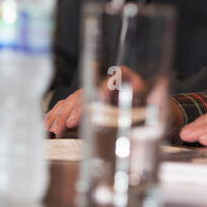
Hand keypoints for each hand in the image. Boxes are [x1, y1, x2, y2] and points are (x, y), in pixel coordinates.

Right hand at [44, 68, 183, 139]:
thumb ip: (156, 100)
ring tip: (55, 131)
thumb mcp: (159, 106)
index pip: (115, 76)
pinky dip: (55, 116)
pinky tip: (47, 126)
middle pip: (88, 91)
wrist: (151, 114)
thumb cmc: (155, 110)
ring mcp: (91, 91)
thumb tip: (158, 92)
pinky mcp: (83, 103)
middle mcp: (105, 82)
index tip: (98, 102)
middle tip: (69, 125)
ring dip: (62, 116)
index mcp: (126, 77)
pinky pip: (65, 106)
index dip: (104, 88)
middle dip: (77, 109)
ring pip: (73, 100)